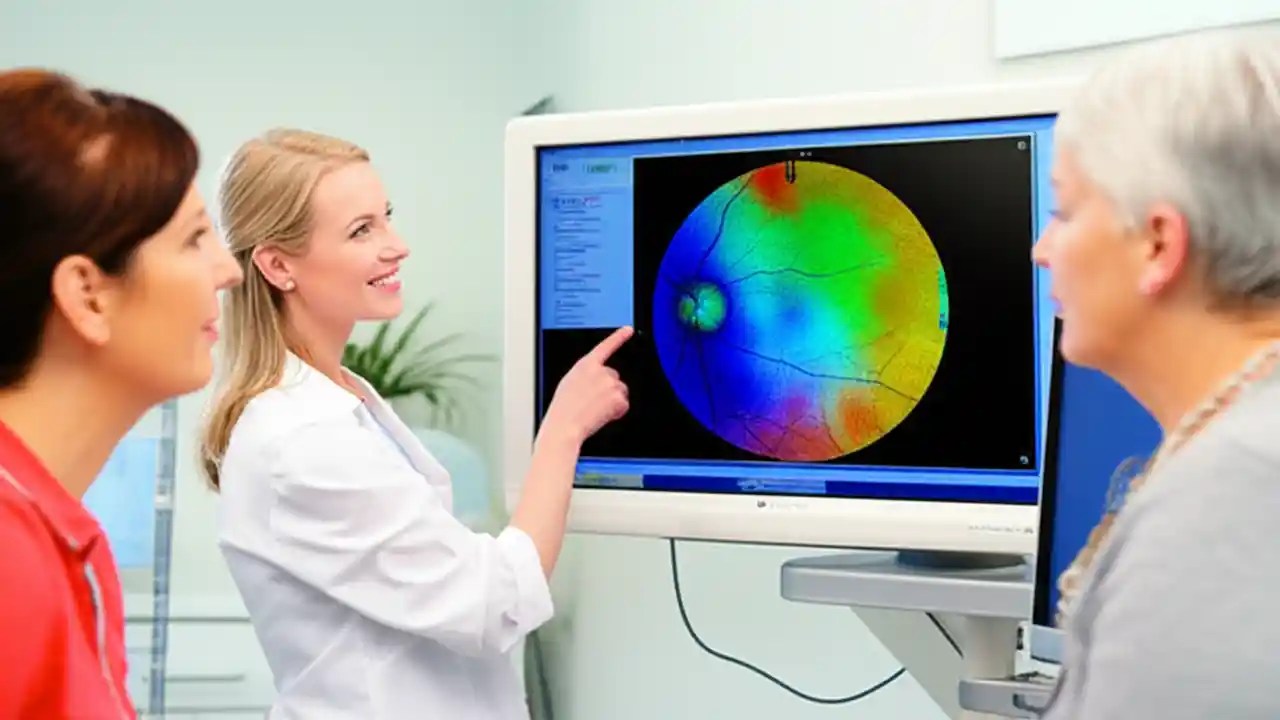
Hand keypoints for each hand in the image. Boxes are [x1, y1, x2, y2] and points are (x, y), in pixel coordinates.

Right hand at [541, 326, 632, 445]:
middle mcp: (600, 371)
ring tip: (595, 410)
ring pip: (620, 392)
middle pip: (615, 377)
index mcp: (585, 365)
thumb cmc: (563, 408)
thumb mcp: (569, 383)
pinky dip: (616, 412)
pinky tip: (602, 415)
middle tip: (594, 402)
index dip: (619, 337)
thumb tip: (595, 382)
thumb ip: (586, 376)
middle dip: (609, 389)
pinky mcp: (618, 397)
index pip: (605, 346)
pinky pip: (624, 406)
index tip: (628, 329)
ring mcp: (611, 383)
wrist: (564, 425)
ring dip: (613, 401)